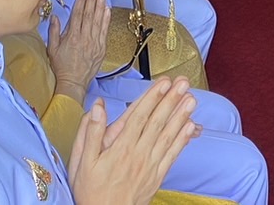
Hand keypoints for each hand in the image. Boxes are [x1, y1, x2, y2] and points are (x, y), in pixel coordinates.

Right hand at [47, 0, 109, 102]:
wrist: (73, 83)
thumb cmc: (61, 67)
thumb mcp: (52, 49)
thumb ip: (54, 32)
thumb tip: (55, 16)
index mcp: (72, 37)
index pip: (78, 13)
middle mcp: (84, 38)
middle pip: (89, 14)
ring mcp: (94, 43)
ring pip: (98, 20)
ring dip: (100, 5)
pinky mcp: (101, 48)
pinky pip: (104, 31)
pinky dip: (106, 19)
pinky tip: (107, 9)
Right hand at [69, 81, 196, 204]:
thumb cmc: (91, 191)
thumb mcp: (82, 162)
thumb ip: (90, 132)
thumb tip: (97, 106)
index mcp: (120, 147)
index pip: (139, 116)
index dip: (152, 97)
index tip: (163, 82)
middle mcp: (138, 154)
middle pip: (157, 122)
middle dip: (171, 100)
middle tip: (182, 83)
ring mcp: (150, 165)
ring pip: (168, 136)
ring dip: (180, 116)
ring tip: (191, 99)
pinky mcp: (156, 177)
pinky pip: (172, 155)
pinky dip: (182, 140)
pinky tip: (190, 127)